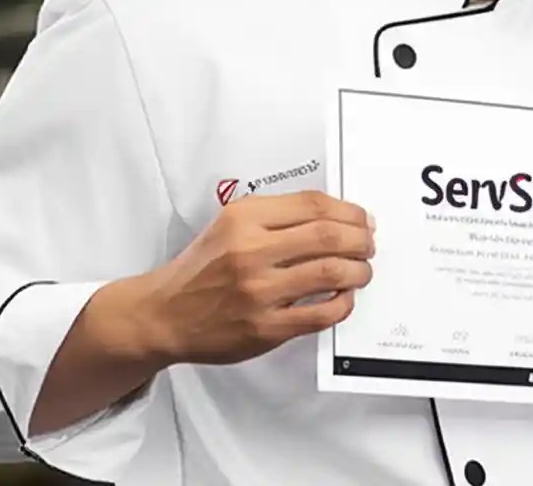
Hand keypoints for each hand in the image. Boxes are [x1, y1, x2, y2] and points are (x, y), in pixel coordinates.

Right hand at [135, 191, 375, 365]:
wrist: (164, 314)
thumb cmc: (203, 268)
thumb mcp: (230, 224)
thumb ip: (277, 216)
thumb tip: (336, 217)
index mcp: (243, 219)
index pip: (313, 205)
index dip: (349, 211)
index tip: (362, 220)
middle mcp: (251, 252)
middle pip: (329, 236)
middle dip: (361, 239)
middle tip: (368, 245)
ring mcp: (259, 292)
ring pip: (332, 273)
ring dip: (359, 271)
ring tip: (362, 271)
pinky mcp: (266, 328)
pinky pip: (322, 313)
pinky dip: (343, 303)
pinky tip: (343, 298)